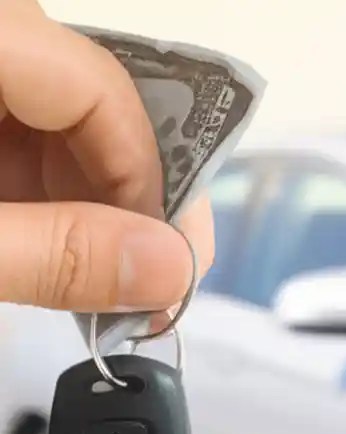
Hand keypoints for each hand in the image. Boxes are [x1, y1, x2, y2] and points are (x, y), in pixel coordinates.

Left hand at [0, 0, 212, 312]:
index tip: (165, 261)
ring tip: (91, 278)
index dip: (151, 180)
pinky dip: (43, 191)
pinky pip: (24, 126)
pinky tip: (45, 246)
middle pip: (94, 97)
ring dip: (89, 202)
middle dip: (129, 195)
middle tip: (150, 277)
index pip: (103, 87)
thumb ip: (52, 256)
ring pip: (64, 117)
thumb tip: (166, 269)